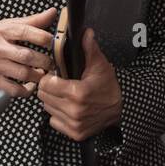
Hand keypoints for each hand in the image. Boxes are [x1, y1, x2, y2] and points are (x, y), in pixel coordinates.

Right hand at [0, 6, 57, 97]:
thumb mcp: (6, 24)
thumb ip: (32, 20)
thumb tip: (53, 12)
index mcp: (4, 31)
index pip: (28, 32)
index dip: (46, 38)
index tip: (53, 43)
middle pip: (28, 56)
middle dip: (45, 61)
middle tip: (51, 63)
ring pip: (23, 74)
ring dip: (38, 76)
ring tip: (42, 74)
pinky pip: (13, 89)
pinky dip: (26, 90)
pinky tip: (30, 86)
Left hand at [37, 27, 122, 141]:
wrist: (121, 109)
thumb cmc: (108, 86)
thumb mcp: (100, 66)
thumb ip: (89, 49)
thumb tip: (85, 32)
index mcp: (77, 93)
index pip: (46, 84)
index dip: (49, 78)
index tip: (56, 76)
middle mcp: (74, 111)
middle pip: (43, 96)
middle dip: (49, 89)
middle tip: (60, 85)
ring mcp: (74, 124)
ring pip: (47, 108)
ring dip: (53, 101)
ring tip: (65, 96)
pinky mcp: (74, 133)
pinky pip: (54, 121)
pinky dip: (58, 115)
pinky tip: (68, 108)